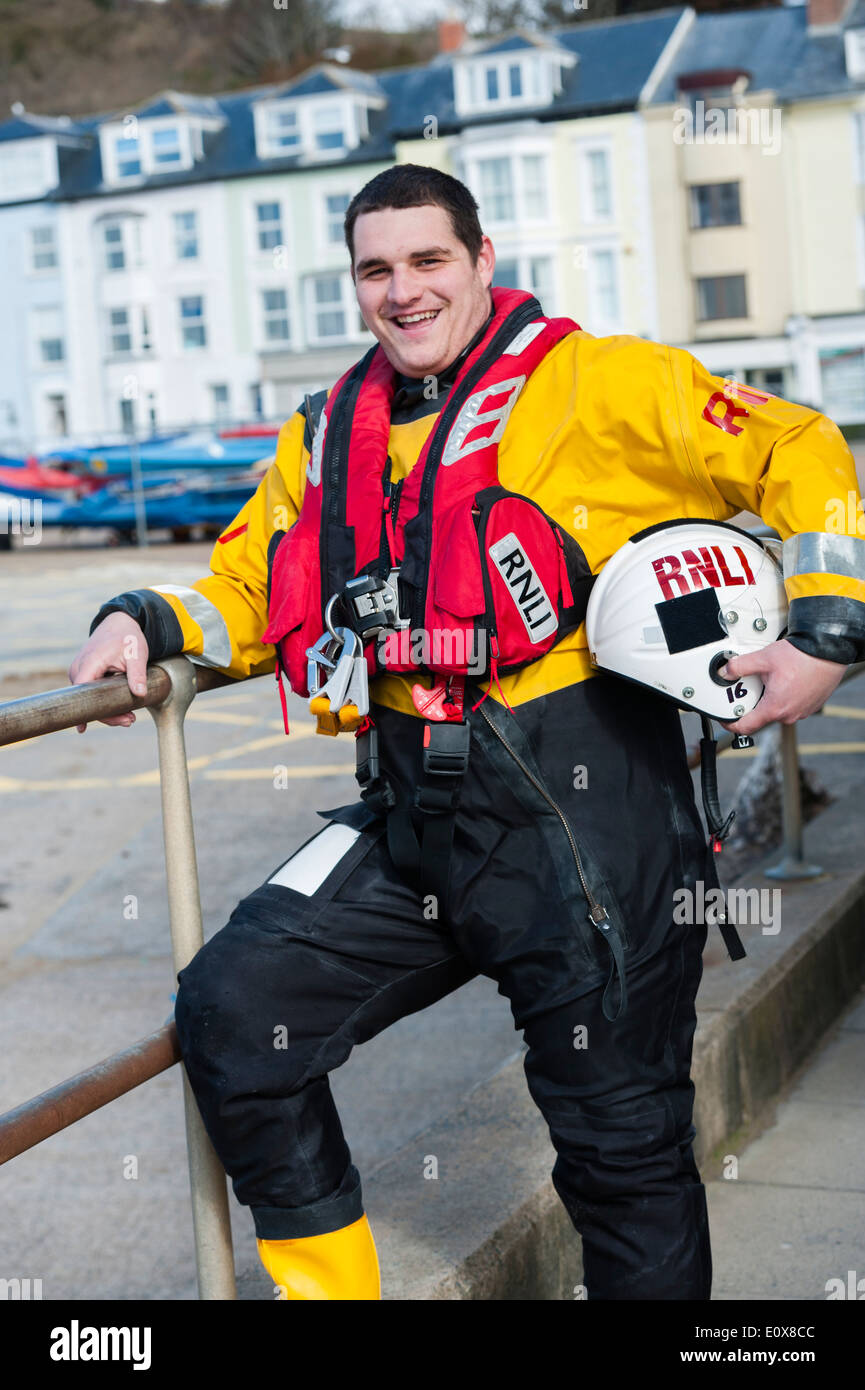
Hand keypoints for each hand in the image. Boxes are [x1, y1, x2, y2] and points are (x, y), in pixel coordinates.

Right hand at [67, 612, 149, 732]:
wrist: (120, 623)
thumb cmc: (128, 637)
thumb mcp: (137, 654)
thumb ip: (138, 674)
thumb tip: (140, 694)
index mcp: (89, 663)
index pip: (82, 693)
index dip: (86, 712)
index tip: (84, 728)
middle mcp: (78, 669)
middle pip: (86, 700)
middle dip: (106, 714)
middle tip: (130, 720)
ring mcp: (79, 671)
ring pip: (88, 698)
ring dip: (106, 709)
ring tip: (129, 717)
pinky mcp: (84, 674)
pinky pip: (90, 692)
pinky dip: (103, 701)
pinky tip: (120, 709)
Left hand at [716, 639, 845, 735]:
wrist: (829, 650)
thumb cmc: (803, 656)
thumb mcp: (763, 658)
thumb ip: (739, 666)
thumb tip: (726, 671)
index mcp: (775, 708)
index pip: (745, 727)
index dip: (731, 724)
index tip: (725, 719)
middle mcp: (789, 714)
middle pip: (761, 716)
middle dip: (753, 702)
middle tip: (750, 686)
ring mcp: (802, 711)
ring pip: (778, 709)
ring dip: (770, 698)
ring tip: (772, 678)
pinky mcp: (811, 706)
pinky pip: (792, 705)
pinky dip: (785, 695)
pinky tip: (787, 680)